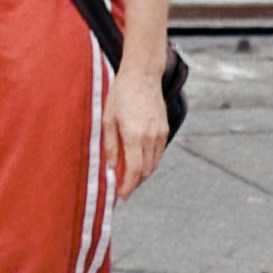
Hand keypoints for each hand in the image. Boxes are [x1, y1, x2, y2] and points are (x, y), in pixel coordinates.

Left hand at [107, 58, 170, 200]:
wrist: (142, 76)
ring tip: (129, 177)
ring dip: (142, 174)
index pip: (134, 171)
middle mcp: (150, 137)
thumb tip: (110, 167)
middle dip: (134, 183)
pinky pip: (158, 153)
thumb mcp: (108, 119)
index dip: (127, 187)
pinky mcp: (165, 129)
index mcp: (134, 136)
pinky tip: (139, 161)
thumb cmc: (121, 95)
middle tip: (122, 189)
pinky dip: (149, 162)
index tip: (120, 196)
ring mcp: (160, 134)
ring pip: (153, 164)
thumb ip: (109, 145)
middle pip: (145, 171)